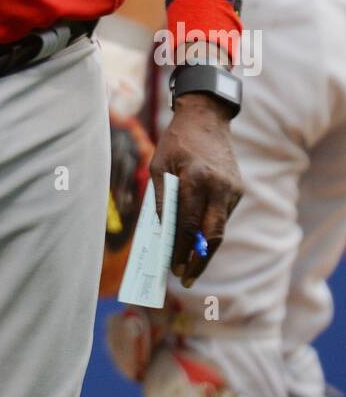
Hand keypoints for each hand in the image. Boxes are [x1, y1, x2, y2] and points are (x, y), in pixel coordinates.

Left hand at [150, 93, 242, 287]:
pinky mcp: (238, 189)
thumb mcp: (159, 165)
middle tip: (185, 278)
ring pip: (219, 229)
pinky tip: (197, 241)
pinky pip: (223, 216)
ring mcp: (232, 189)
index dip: (180, 248)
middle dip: (198, 261)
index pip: (188, 223)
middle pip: (212, 235)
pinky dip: (210, 230)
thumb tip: (161, 233)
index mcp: (196, 178)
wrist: (206, 117)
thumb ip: (161, 199)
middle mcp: (219, 186)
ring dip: (205, 249)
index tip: (172, 267)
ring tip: (189, 266)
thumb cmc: (176, 141)